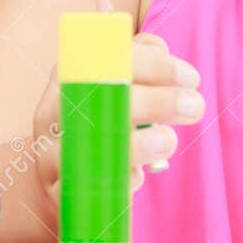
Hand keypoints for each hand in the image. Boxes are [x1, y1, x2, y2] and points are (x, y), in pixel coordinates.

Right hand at [32, 32, 203, 213]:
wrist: (67, 179)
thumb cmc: (101, 123)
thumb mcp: (116, 87)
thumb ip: (141, 62)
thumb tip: (162, 53)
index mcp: (69, 76)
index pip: (107, 57)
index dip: (152, 64)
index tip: (191, 78)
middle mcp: (52, 109)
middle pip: (98, 97)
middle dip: (154, 100)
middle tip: (194, 106)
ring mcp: (48, 151)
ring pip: (89, 143)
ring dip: (137, 143)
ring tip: (168, 140)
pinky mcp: (55, 190)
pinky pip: (87, 186)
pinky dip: (117, 180)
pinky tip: (136, 176)